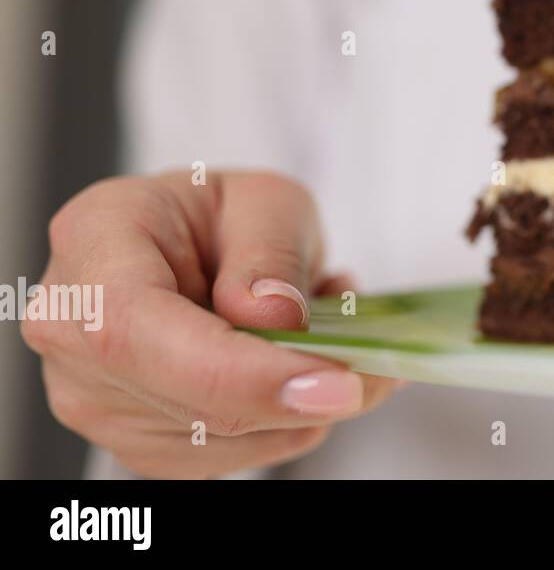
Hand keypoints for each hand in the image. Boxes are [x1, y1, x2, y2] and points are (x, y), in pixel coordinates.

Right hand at [21, 171, 394, 477]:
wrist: (196, 250)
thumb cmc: (222, 215)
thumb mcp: (267, 198)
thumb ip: (270, 249)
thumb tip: (273, 317)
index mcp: (93, 242)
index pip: (140, 331)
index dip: (241, 371)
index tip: (336, 383)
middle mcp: (70, 329)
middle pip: (186, 400)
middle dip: (301, 393)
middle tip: (380, 364)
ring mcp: (92, 396)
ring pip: (219, 442)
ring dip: (302, 404)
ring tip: (328, 336)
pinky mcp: (136, 441)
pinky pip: (230, 458)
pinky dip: (286, 421)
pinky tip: (299, 370)